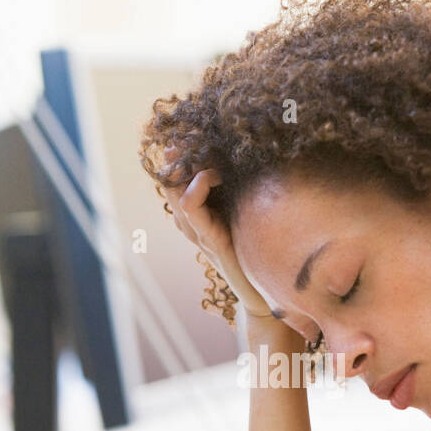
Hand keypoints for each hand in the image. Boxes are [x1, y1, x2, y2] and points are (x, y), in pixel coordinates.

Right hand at [159, 146, 272, 318]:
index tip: (194, 136)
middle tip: (190, 136)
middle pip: (169, 181)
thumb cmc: (254, 254)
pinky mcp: (209, 239)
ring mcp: (197, 232)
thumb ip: (239, 194)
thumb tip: (245, 164)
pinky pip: (191, 206)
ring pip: (175, 191)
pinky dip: (200, 185)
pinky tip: (216, 175)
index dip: (180, 156)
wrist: (260, 294)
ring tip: (203, 153)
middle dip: (178, 156)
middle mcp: (191, 224)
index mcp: (197, 217)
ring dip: (188, 166)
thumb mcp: (244, 216)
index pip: (176, 180)